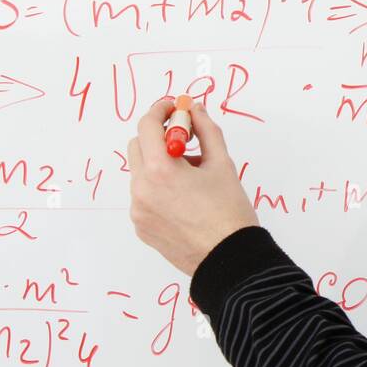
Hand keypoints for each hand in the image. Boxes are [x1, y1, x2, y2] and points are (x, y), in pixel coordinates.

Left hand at [127, 96, 259, 276]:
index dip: (162, 111)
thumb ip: (206, 131)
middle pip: (137, 146)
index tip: (175, 108)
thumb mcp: (222, 164)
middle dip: (159, 137)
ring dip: (160, 164)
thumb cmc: (229, 212)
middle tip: (187, 141)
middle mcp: (142, 189)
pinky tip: (185, 199)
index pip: (148, 126)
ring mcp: (138, 210)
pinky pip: (144, 196)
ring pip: (141, 172)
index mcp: (161, 170)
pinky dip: (159, 188)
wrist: (229, 258)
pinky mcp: (141, 226)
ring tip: (192, 177)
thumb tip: (195, 110)